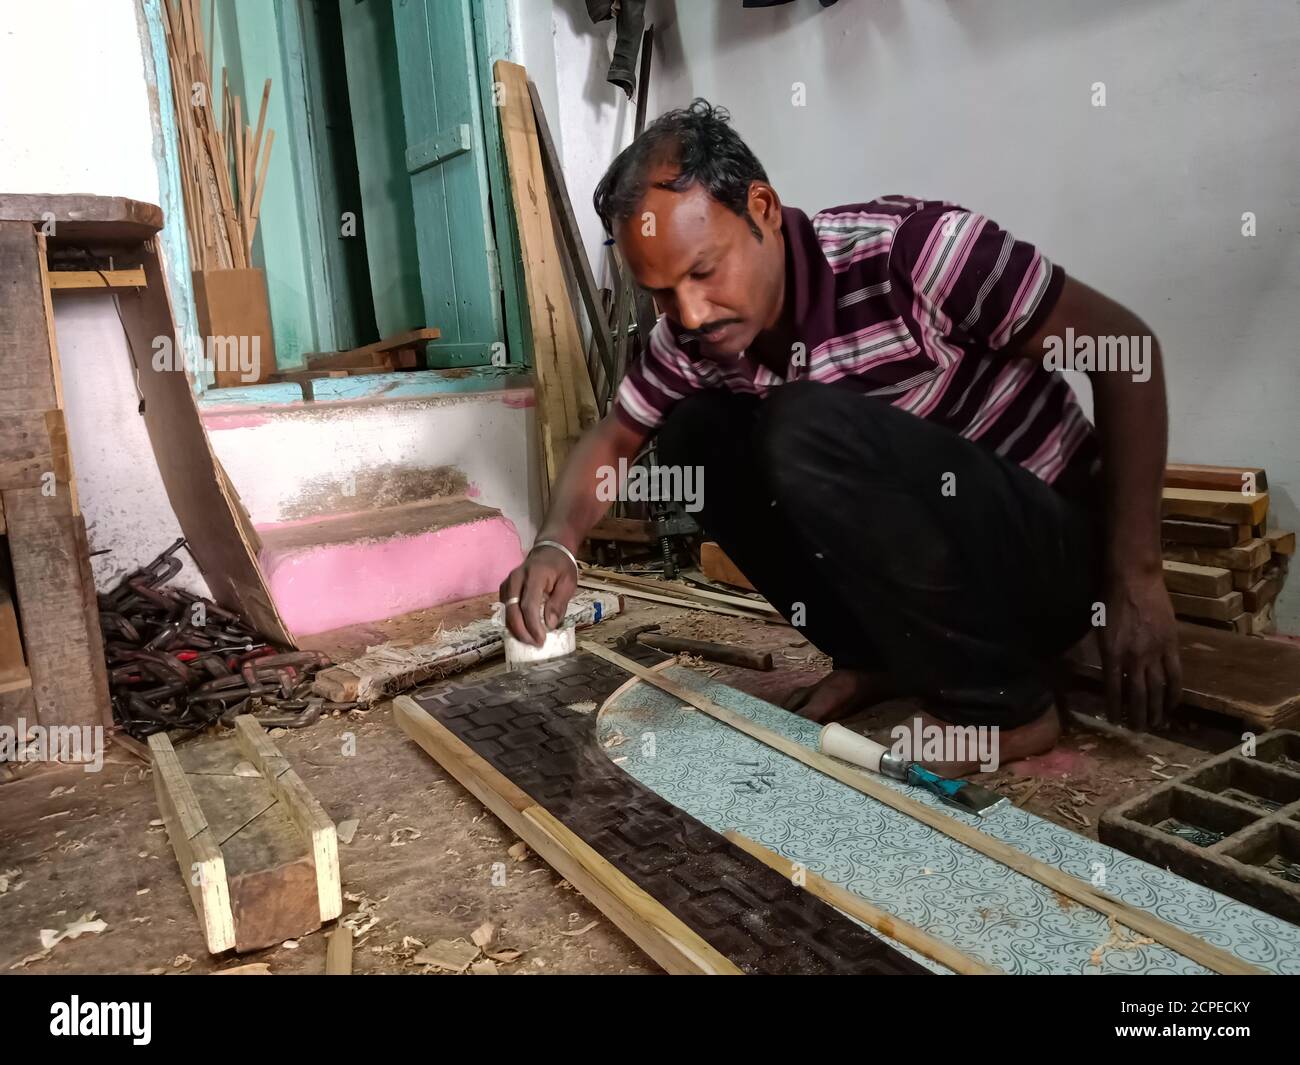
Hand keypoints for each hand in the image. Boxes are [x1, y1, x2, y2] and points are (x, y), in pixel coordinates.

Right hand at [499, 545, 576, 646]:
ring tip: (530, 641)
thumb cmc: (561, 567)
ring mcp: (508, 582)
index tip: (541, 640)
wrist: (549, 550)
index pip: (528, 605)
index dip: (533, 625)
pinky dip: (512, 621)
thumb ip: (558, 603)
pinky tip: (522, 631)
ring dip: (516, 629)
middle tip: (535, 644)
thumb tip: (550, 624)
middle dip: (522, 631)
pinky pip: (505, 608)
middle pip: (512, 610)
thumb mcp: (568, 583)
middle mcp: (516, 578)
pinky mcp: (505, 588)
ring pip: (506, 611)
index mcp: (535, 575)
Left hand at [1099, 571, 1182, 730]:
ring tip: (1156, 724)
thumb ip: (1104, 653)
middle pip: (1136, 694)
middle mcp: (1133, 657)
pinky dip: (1175, 692)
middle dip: (1137, 715)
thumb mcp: (1098, 628)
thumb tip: (1109, 673)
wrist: (1134, 579)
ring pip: (1157, 688)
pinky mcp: (1171, 645)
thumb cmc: (1109, 600)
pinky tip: (1173, 704)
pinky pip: (1175, 674)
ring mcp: (1155, 652)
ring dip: (1156, 709)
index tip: (1116, 721)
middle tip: (1138, 730)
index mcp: (1111, 653)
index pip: (1113, 689)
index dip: (1115, 707)